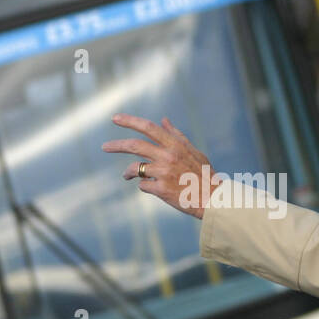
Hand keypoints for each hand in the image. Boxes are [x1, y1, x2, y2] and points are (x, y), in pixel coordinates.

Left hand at [102, 114, 221, 218]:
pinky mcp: (161, 190)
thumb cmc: (204, 174)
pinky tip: (153, 188)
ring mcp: (164, 173)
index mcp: (175, 145)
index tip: (115, 118)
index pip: (148, 128)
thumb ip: (176, 135)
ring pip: (135, 168)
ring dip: (127, 172)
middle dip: (116, 145)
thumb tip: (163, 119)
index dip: (130, 121)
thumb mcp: (193, 151)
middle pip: (134, 146)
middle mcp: (168, 156)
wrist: (213, 199)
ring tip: (126, 175)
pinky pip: (143, 186)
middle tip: (104, 147)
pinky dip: (145, 186)